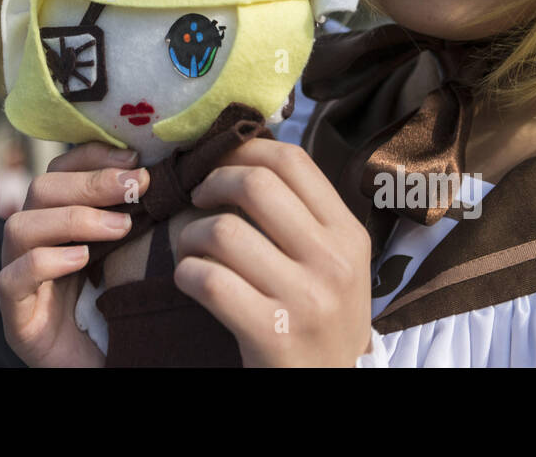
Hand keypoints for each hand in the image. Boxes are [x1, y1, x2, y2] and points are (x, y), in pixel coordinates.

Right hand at [0, 142, 148, 366]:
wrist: (107, 368)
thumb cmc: (120, 311)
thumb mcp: (129, 255)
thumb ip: (134, 216)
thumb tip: (160, 173)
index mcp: (57, 222)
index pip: (60, 170)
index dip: (92, 156)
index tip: (135, 159)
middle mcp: (32, 244)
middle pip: (41, 189)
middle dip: (91, 183)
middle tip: (136, 188)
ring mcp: (18, 279)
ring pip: (20, 226)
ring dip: (73, 218)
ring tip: (118, 228)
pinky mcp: (16, 317)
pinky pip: (12, 278)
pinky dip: (47, 262)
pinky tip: (81, 259)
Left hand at [175, 140, 373, 365]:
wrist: (327, 386)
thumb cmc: (320, 317)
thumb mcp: (334, 262)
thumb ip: (301, 213)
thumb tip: (242, 154)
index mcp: (349, 235)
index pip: (293, 162)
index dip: (245, 149)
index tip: (220, 161)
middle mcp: (333, 262)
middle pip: (255, 185)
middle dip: (212, 183)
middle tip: (199, 199)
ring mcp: (305, 300)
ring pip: (223, 231)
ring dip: (191, 234)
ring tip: (193, 248)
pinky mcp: (272, 334)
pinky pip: (208, 280)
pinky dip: (186, 273)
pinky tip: (191, 279)